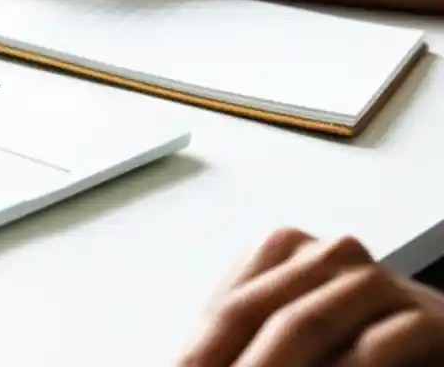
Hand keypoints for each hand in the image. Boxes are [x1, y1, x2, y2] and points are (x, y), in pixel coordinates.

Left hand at [180, 228, 443, 365]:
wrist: (432, 354)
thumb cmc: (353, 351)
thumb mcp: (291, 342)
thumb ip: (244, 343)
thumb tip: (188, 366)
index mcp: (289, 251)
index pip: (229, 307)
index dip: (200, 351)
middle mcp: (332, 255)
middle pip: (259, 312)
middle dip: (236, 361)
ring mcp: (380, 282)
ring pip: (306, 324)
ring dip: (275, 366)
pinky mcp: (428, 318)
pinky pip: (373, 346)